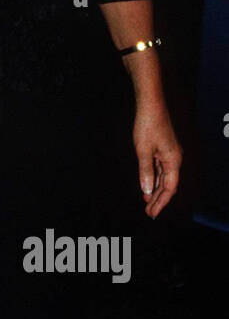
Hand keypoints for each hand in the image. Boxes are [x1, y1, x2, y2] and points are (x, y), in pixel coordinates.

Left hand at [132, 101, 181, 217]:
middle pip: (168, 184)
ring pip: (164, 177)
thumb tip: (146, 191)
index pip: (169, 188)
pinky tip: (147, 185)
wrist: (150, 105)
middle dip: (158, 199)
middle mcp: (174, 158)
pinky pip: (160, 169)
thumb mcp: (143, 150)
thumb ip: (145, 171)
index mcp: (173, 160)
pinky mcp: (163, 148)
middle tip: (148, 212)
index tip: (152, 213)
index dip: (161, 202)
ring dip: (155, 190)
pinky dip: (154, 178)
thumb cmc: (147, 126)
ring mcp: (169, 153)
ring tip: (147, 202)